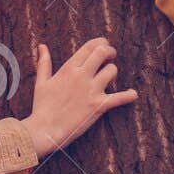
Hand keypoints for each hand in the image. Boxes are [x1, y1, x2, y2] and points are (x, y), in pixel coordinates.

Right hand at [21, 37, 136, 157]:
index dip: (101, 43)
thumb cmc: (42, 107)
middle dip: (110, 51)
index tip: (104, 46)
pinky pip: (120, 97)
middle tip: (111, 56)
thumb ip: (44, 63)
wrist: (45, 130)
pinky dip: (128, 95)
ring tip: (109, 78)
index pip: (90, 46)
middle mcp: (81, 76)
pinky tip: (132, 94)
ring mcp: (91, 90)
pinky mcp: (98, 105)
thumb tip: (41, 46)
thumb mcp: (41, 82)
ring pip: (112, 71)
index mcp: (69, 68)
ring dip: (113, 73)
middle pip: (103, 52)